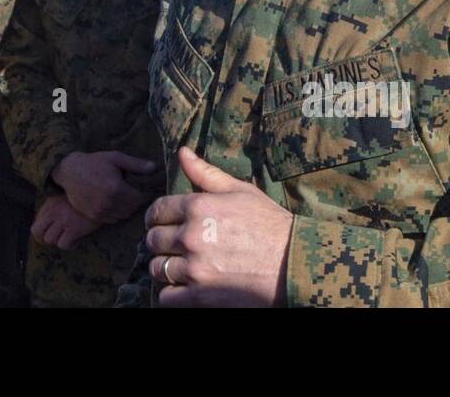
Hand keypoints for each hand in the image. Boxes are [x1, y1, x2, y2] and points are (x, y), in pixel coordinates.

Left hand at [31, 195, 99, 249]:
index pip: (36, 221)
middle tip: (53, 238)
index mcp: (51, 203)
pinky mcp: (74, 229)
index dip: (41, 229)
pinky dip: (69, 245)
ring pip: (49, 240)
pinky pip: (63, 244)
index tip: (50, 230)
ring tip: (68, 237)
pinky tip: (76, 240)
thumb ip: (54, 207)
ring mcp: (63, 220)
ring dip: (58, 241)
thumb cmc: (85, 198)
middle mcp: (54, 211)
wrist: (102, 195)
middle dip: (42, 238)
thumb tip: (45, 221)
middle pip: (36, 231)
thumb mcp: (65, 197)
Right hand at [52, 150, 157, 223]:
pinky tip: (114, 203)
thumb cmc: (93, 162)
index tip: (142, 188)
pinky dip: (116, 214)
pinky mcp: (93, 216)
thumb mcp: (114, 158)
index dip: (143, 194)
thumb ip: (135, 164)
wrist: (68, 171)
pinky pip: (111, 220)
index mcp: (116, 188)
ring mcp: (100, 212)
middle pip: (132, 209)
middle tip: (134, 193)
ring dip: (127, 209)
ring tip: (125, 198)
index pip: (139, 198)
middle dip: (136, 202)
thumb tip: (154, 167)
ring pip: (123, 216)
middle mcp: (109, 203)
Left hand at [144, 147, 292, 307]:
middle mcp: (191, 236)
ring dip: (164, 267)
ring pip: (157, 268)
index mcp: (198, 206)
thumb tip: (182, 152)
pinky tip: (183, 285)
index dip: (156, 216)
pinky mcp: (201, 296)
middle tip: (170, 245)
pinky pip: (167, 296)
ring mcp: (195, 268)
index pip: (157, 210)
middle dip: (159, 241)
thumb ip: (206, 174)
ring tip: (177, 265)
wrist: (295, 263)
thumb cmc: (270, 224)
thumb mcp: (241, 191)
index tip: (160, 222)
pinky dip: (171, 292)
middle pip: (153, 239)